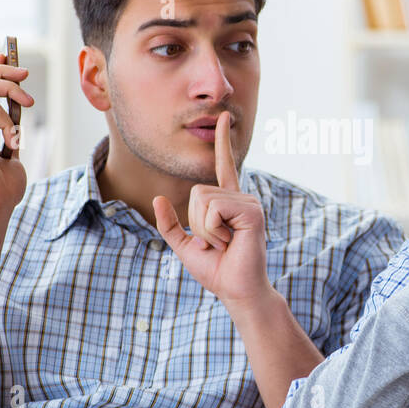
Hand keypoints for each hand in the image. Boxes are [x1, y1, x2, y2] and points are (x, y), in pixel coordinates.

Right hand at [0, 50, 34, 219]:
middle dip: (2, 70)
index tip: (7, 55)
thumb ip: (11, 132)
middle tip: (26, 73)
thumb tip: (20, 112)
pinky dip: (8, 120)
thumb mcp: (11, 153)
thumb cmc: (2, 190)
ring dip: (10, 89)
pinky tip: (14, 141)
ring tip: (29, 103)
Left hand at [153, 111, 269, 312]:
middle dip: (196, 222)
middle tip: (216, 242)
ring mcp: (248, 202)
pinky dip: (213, 230)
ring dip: (204, 229)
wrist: (236, 290)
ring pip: (203, 200)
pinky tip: (230, 242)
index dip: (221, 142)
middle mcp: (240, 197)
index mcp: (227, 202)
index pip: (223, 165)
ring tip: (224, 243)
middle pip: (197, 192)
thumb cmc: (216, 269)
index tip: (224, 117)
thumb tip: (156, 198)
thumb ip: (169, 224)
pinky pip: (214, 209)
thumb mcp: (184, 245)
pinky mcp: (251, 212)